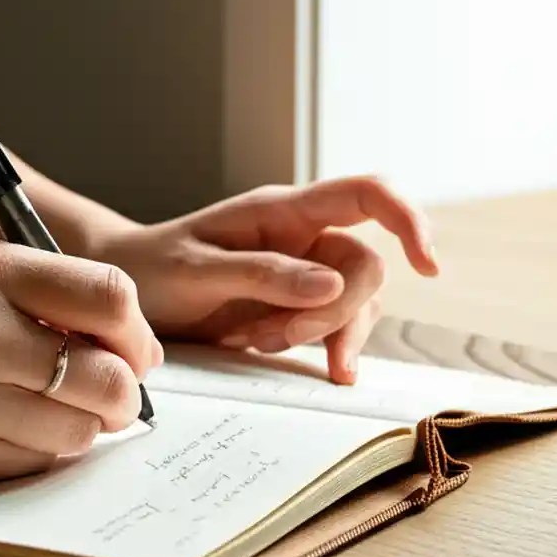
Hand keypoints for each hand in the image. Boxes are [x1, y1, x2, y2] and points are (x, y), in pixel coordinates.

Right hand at [0, 236, 162, 485]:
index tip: (135, 350)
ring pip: (78, 430)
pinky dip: (39, 450)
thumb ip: (45, 292)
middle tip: (115, 395)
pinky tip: (11, 428)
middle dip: (124, 393)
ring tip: (55, 410)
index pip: (108, 297)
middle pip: (106, 376)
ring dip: (83, 426)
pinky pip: (33, 462)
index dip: (137, 333)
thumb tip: (132, 346)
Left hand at [90, 177, 436, 384]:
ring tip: (262, 345)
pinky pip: (338, 326)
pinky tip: (303, 362)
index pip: (367, 194)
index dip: (408, 219)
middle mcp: (304, 236)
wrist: (130, 290)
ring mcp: (305, 272)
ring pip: (358, 302)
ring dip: (325, 334)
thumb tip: (332, 285)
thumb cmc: (156, 269)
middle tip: (275, 338)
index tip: (427, 265)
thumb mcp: (199, 272)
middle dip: (337, 311)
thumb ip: (263, 275)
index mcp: (283, 210)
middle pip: (366, 267)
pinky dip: (326, 347)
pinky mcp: (298, 306)